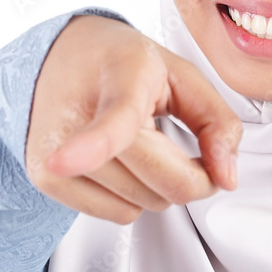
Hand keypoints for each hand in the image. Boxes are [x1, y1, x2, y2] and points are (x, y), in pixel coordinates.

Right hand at [26, 14, 241, 223]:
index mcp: (121, 77)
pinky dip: (130, 194)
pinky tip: (117, 159)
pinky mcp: (46, 178)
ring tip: (136, 140)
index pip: (111, 122)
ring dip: (155, 183)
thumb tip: (225, 179)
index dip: (92, 146)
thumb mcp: (182, 76)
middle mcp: (77, 117)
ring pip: (144, 206)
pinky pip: (119, 215)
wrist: (61, 56)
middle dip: (188, 172)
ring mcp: (55, 153)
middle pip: (162, 184)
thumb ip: (218, 122)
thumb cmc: (124, 65)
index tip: (63, 163)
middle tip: (171, 136)